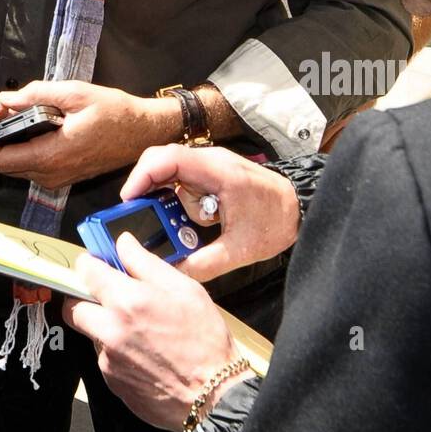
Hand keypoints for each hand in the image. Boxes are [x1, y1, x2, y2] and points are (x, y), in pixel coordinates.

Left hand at [0, 80, 176, 189]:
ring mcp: (57, 178)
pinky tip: (26, 126)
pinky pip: (29, 167)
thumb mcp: (75, 93)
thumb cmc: (115, 112)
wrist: (143, 132)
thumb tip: (6, 99)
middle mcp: (51, 174)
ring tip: (10, 113)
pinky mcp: (63, 176)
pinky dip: (19, 148)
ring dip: (4, 143)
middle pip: (2, 166)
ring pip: (14, 168)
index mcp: (51, 155)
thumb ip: (36, 94)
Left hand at [64, 232, 247, 431]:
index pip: (85, 272)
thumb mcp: (184, 288)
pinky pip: (107, 359)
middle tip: (107, 298)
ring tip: (139, 331)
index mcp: (127, 301)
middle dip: (85, 299)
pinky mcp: (113, 383)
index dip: (88, 264)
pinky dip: (119, 352)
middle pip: (74, 308)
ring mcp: (109, 360)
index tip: (94, 264)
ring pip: (92, 334)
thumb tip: (123, 243)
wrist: (214, 396)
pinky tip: (145, 354)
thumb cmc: (205, 340)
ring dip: (105, 327)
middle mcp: (111, 330)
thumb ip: (146, 263)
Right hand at [120, 144, 299, 280]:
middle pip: (162, 161)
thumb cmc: (275, 222)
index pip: (168, 159)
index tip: (129, 198)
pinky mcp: (212, 173)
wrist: (301, 209)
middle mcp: (211, 160)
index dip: (143, 175)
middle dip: (147, 188)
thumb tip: (174, 272)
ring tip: (175, 224)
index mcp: (217, 171)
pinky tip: (186, 220)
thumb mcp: (239, 250)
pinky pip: (183, 180)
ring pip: (170, 172)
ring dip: (166, 197)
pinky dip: (177, 198)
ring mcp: (211, 165)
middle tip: (139, 215)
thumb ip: (204, 263)